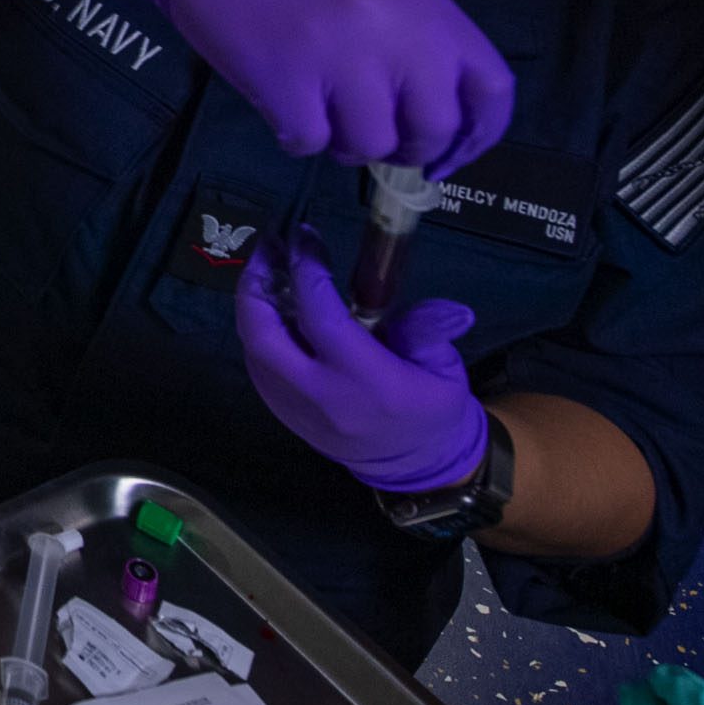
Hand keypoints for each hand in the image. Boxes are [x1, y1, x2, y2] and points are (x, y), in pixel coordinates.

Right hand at [77, 0, 512, 175]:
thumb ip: (418, 46)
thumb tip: (442, 132)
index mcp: (424, 4)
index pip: (492, 88)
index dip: (478, 135)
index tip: (448, 152)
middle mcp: (391, 27)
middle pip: (434, 128)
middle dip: (406, 149)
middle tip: (373, 137)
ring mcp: (337, 53)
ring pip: (371, 144)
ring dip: (346, 145)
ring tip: (321, 112)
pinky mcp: (284, 78)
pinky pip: (310, 142)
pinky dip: (296, 136)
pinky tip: (282, 103)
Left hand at [237, 229, 487, 491]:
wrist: (415, 467)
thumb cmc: (431, 410)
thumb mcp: (444, 371)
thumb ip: (429, 333)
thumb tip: (452, 308)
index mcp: (366, 381)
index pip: (321, 317)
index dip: (307, 271)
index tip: (306, 237)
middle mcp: (321, 395)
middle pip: (264, 335)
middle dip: (256, 285)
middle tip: (269, 248)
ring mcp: (296, 408)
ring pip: (253, 350)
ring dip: (251, 304)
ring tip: (265, 268)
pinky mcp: (284, 415)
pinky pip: (258, 367)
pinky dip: (256, 331)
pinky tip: (270, 306)